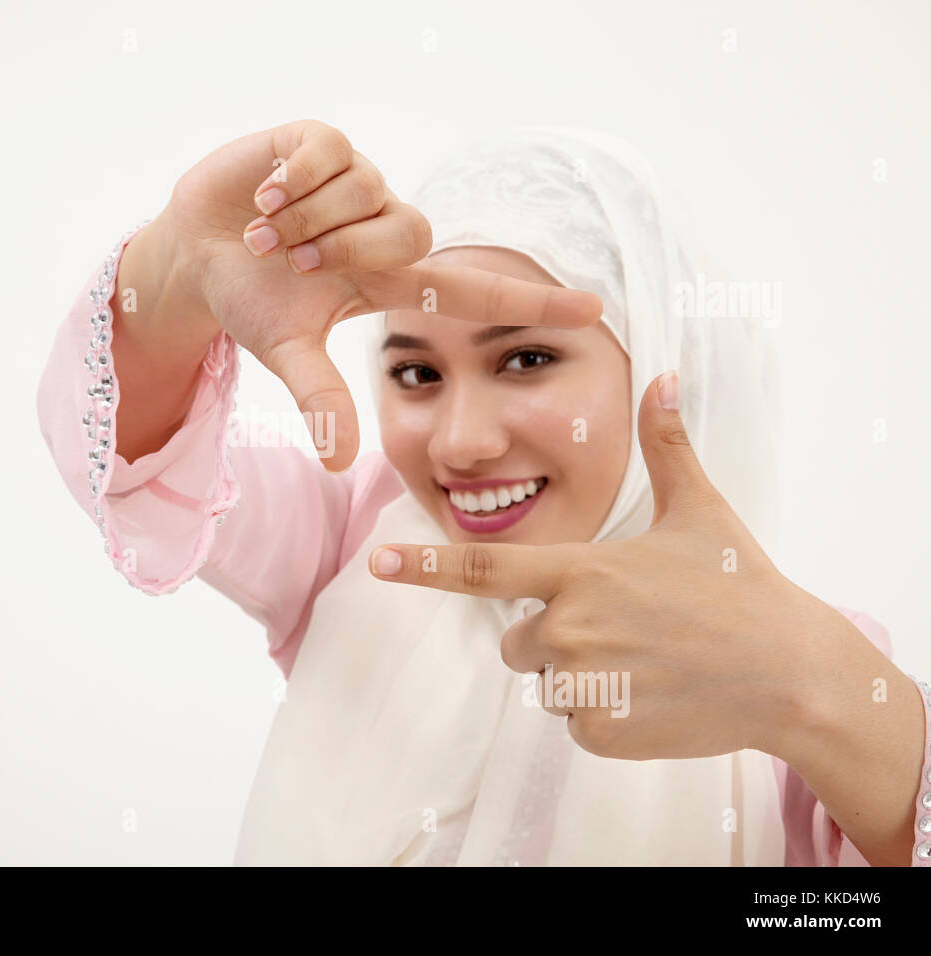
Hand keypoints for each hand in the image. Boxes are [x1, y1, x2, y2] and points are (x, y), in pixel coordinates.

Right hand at [162, 118, 602, 471]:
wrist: (195, 250)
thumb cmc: (252, 298)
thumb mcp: (285, 350)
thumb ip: (320, 398)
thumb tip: (341, 462)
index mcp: (388, 280)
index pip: (475, 288)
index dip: (532, 298)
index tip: (595, 309)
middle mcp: (385, 227)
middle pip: (412, 232)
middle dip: (342, 251)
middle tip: (294, 264)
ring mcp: (357, 182)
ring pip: (366, 192)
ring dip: (305, 222)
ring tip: (268, 235)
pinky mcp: (322, 142)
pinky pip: (330, 155)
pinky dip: (290, 184)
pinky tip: (264, 199)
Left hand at [367, 370, 859, 761]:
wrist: (789, 673)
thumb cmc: (740, 586)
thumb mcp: (699, 509)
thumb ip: (666, 446)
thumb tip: (663, 376)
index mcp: (579, 572)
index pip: (483, 571)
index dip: (425, 567)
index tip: (378, 562)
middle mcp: (568, 629)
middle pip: (515, 639)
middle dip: (552, 635)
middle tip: (623, 629)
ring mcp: (582, 685)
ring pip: (546, 682)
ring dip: (581, 676)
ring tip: (645, 661)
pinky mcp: (600, 733)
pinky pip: (575, 722)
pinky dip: (605, 714)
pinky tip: (653, 695)